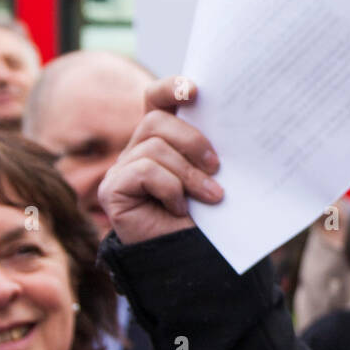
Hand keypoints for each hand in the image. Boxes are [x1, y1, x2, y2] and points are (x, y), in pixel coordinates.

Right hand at [98, 76, 223, 244]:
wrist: (192, 260)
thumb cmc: (207, 219)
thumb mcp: (214, 176)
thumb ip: (213, 150)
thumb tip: (237, 122)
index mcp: (163, 140)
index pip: (156, 100)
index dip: (170, 88)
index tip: (196, 90)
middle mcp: (137, 150)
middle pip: (156, 120)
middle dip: (192, 140)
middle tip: (218, 165)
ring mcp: (122, 170)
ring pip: (153, 146)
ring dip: (189, 173)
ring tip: (212, 196)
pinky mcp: (112, 191)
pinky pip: (144, 171)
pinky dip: (170, 189)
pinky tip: (180, 209)